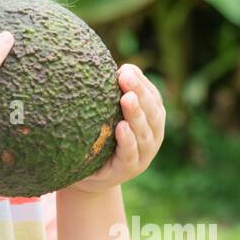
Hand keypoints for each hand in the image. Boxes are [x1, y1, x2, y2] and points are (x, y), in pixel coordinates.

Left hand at [64, 64, 165, 195]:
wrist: (87, 177)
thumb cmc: (98, 137)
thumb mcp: (106, 113)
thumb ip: (109, 93)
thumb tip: (100, 62)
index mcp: (150, 118)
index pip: (152, 98)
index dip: (142, 83)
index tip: (125, 69)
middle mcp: (152, 136)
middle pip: (152, 112)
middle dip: (140, 93)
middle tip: (125, 77)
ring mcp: (143, 155)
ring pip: (144, 133)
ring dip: (136, 114)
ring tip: (127, 98)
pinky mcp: (128, 170)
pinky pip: (130, 155)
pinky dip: (128, 141)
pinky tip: (121, 128)